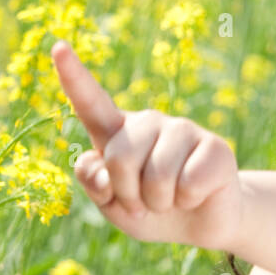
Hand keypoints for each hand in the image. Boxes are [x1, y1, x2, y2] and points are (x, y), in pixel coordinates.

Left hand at [50, 39, 240, 249]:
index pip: (91, 103)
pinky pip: (189, 184)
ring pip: (157, 176)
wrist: (201, 227)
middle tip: (144, 205)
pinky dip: (188, 201)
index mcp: (117, 133)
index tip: (59, 47)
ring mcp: (184, 130)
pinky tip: (196, 196)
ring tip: (170, 201)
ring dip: (159, 202)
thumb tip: (105, 172)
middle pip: (119, 157)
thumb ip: (96, 184)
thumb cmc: (151, 211)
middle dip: (128, 194)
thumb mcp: (112, 204)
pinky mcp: (216, 146)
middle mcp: (149, 123)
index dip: (74, 77)